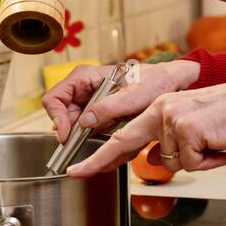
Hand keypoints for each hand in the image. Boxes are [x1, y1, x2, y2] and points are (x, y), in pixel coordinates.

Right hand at [42, 59, 201, 141]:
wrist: (171, 83)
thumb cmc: (155, 81)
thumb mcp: (133, 95)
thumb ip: (107, 107)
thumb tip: (84, 122)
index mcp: (85, 77)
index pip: (54, 99)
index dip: (57, 119)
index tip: (67, 137)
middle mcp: (84, 89)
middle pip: (64, 117)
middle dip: (75, 134)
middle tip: (87, 147)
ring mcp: (92, 101)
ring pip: (78, 127)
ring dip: (89, 139)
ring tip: (106, 146)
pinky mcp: (101, 113)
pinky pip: (92, 131)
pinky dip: (101, 139)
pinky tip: (115, 143)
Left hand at [66, 80, 225, 177]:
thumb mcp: (191, 126)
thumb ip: (167, 141)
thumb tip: (153, 158)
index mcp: (159, 108)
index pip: (124, 134)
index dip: (101, 153)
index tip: (80, 167)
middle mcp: (161, 109)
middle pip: (124, 141)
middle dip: (98, 160)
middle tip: (76, 173)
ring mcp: (172, 118)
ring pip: (171, 163)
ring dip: (196, 162)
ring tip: (213, 145)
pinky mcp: (187, 129)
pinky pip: (191, 164)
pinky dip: (208, 163)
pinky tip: (219, 148)